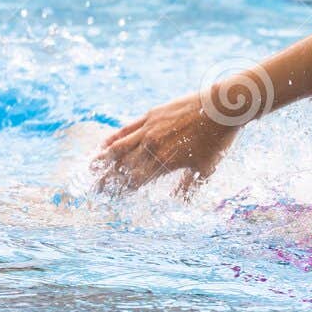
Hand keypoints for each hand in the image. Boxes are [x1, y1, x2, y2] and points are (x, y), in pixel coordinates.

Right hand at [92, 90, 242, 197]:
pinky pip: (126, 129)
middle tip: (94, 190)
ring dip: (102, 160)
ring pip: (118, 148)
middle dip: (107, 180)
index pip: (137, 181)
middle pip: (123, 167)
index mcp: (166, 163)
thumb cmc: (217, 141)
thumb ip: (189, 186)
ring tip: (90, 169)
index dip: (123, 190)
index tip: (113, 197)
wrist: (221, 108)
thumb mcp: (206, 169)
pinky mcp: (150, 116)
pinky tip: (102, 146)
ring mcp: (149, 130)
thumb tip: (180, 203)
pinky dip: (112, 139)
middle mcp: (153, 147)